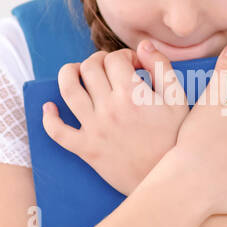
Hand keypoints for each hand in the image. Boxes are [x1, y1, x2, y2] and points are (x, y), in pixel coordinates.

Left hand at [41, 42, 190, 195]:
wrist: (169, 180)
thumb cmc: (175, 139)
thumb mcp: (178, 101)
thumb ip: (162, 68)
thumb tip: (144, 45)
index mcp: (132, 94)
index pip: (115, 59)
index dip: (125, 56)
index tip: (134, 65)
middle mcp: (109, 109)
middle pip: (90, 68)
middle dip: (99, 60)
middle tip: (109, 67)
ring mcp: (94, 129)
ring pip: (68, 90)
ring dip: (68, 73)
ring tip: (76, 71)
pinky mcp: (86, 149)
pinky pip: (58, 132)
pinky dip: (48, 118)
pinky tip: (49, 108)